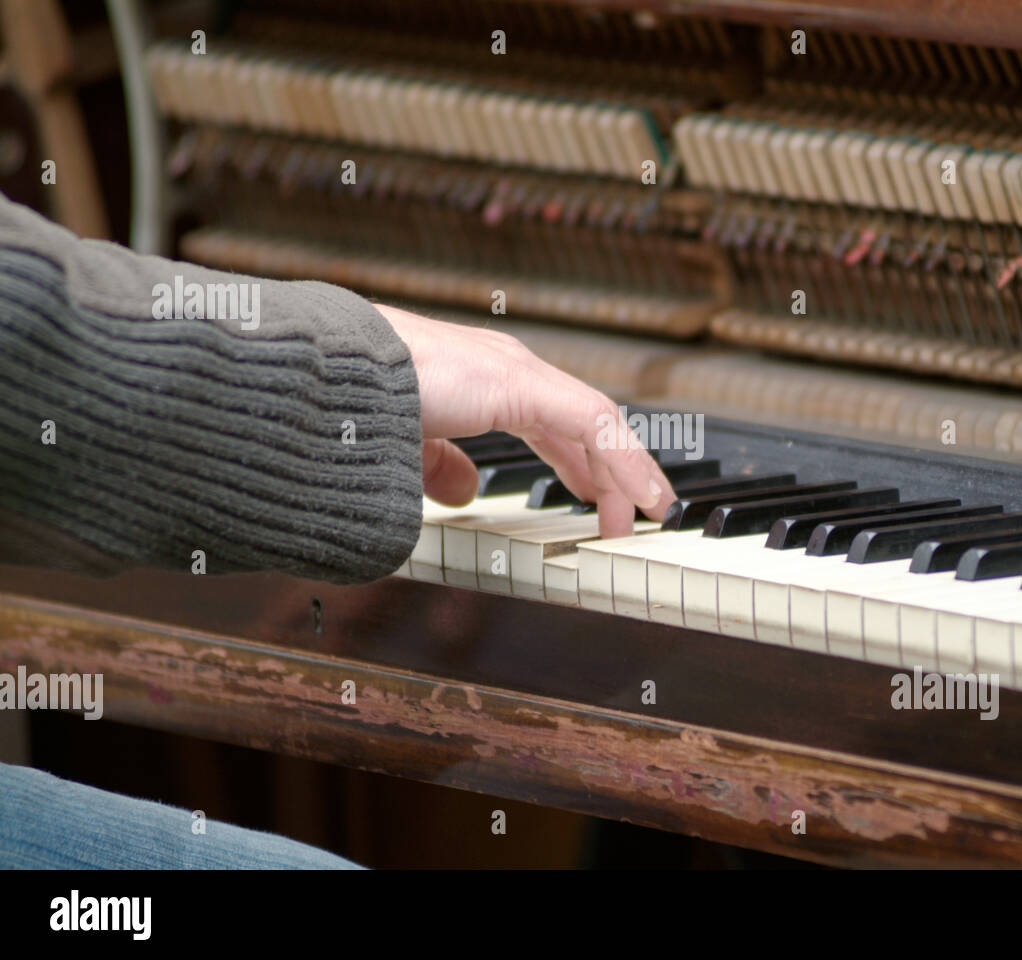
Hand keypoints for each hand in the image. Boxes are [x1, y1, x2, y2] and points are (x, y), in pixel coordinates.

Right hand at [376, 304, 673, 537]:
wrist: (327, 378)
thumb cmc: (353, 401)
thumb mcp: (407, 445)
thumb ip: (439, 465)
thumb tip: (464, 492)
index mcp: (483, 382)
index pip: (553, 423)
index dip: (580, 461)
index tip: (598, 497)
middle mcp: (508, 369)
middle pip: (582, 423)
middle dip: (612, 469)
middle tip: (632, 511)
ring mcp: (516, 370)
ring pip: (596, 421)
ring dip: (627, 468)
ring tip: (650, 510)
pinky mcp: (520, 381)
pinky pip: (591, 422)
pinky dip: (621, 459)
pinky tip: (637, 494)